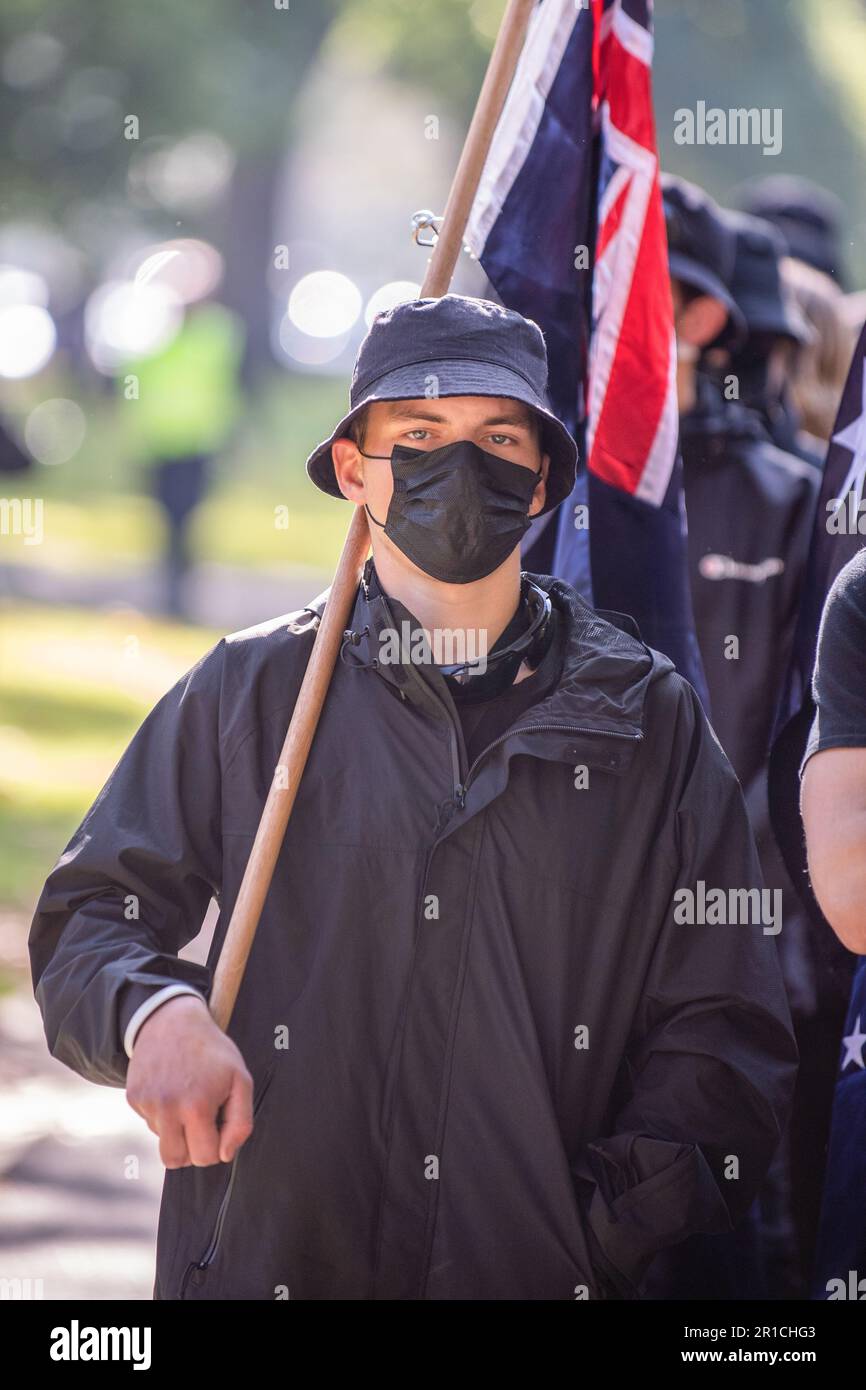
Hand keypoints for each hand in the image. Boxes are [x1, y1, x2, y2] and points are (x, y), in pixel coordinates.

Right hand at [126, 994, 253, 1168]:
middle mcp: (167, 1108)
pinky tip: (171, 1089)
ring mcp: (146, 1104)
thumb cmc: (212, 1052)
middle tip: (202, 1120)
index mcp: (196, 1106)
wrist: (173, 1020)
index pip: (205, 1158)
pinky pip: (150, 1122)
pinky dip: (162, 1114)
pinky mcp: (133, 1098)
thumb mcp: (240, 1080)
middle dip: (193, 1148)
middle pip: (176, 1161)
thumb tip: (224, 1155)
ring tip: (187, 1099)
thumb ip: (241, 1123)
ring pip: (163, 1143)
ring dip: (177, 1130)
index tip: (219, 1124)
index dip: (216, 1146)